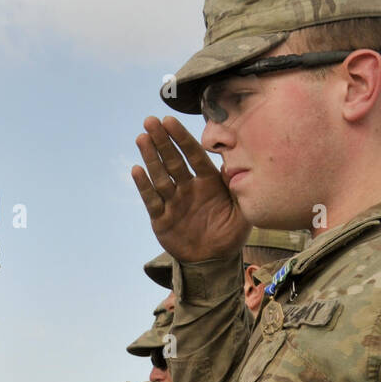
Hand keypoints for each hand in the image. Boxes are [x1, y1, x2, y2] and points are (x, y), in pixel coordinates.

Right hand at [132, 115, 248, 262]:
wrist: (214, 260)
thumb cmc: (231, 234)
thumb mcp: (243, 211)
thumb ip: (238, 188)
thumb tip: (232, 163)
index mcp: (208, 181)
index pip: (193, 154)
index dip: (181, 138)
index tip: (170, 121)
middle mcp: (188, 187)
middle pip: (173, 160)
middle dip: (162, 140)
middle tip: (150, 121)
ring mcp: (173, 201)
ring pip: (160, 176)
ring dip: (150, 157)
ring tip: (141, 138)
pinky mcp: (161, 218)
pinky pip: (151, 200)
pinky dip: (144, 185)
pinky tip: (137, 169)